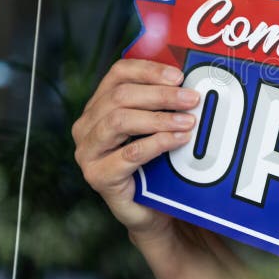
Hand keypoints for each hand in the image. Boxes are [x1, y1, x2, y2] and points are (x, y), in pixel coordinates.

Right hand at [72, 59, 199, 235]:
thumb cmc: (155, 162)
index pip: (118, 73)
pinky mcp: (97, 176)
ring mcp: (88, 152)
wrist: (150, 208)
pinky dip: (157, 143)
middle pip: (120, 96)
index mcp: (99, 105)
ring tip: (188, 121)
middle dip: (161, 95)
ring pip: (120, 120)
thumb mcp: (158, 127)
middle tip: (192, 98)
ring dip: (159, 118)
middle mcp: (87, 125)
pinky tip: (179, 139)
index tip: (179, 76)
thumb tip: (191, 78)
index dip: (149, 70)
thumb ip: (164, 103)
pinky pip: (129, 153)